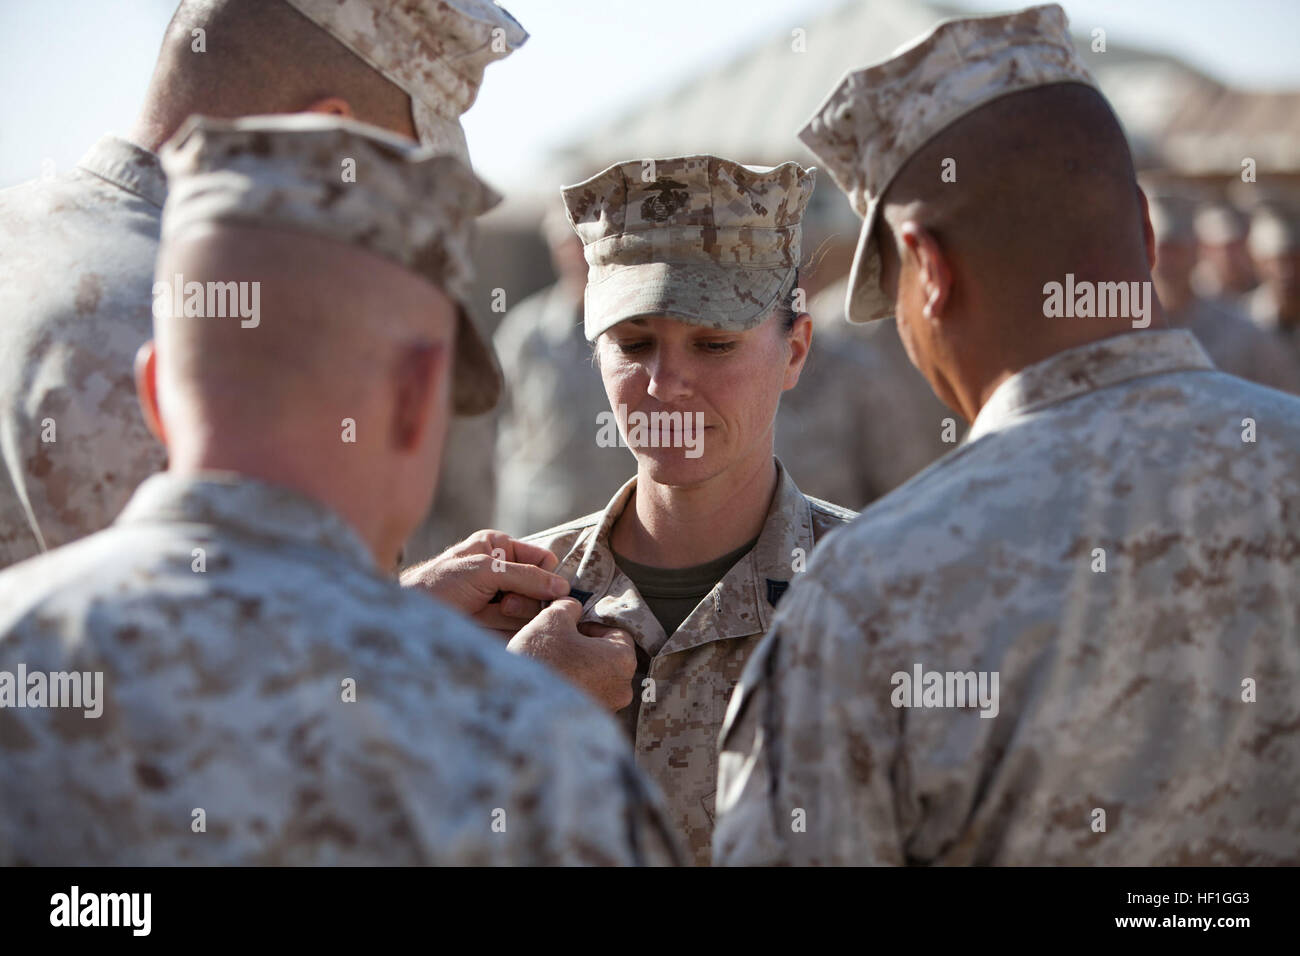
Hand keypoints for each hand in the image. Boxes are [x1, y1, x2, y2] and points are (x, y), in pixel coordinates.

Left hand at [400, 530, 569, 632]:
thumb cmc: (438, 584)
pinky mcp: (493, 626)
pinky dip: (505, 632)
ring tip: (482, 614)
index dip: (546, 576)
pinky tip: (482, 628)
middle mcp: (502, 572)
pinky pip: (517, 631)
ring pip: (530, 612)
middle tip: (502, 603)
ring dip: (511, 617)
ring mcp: (498, 600)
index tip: (542, 590)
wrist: (408, 620)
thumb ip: (526, 576)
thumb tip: (562, 588)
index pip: (543, 560)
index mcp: (499, 547)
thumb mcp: (485, 571)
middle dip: (524, 600)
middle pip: (540, 590)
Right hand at [508, 598, 636, 712]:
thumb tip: (572, 608)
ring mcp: (606, 710)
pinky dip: (571, 691)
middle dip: (585, 650)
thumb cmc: (540, 660)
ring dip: (578, 670)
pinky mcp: (589, 725)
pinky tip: (550, 686)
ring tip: (552, 666)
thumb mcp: (553, 619)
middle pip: (608, 658)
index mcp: (622, 659)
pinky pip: (584, 699)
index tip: (571, 629)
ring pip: (596, 680)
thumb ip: (569, 607)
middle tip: (559, 646)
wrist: (516, 707)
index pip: (618, 633)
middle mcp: (622, 689)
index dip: (592, 626)